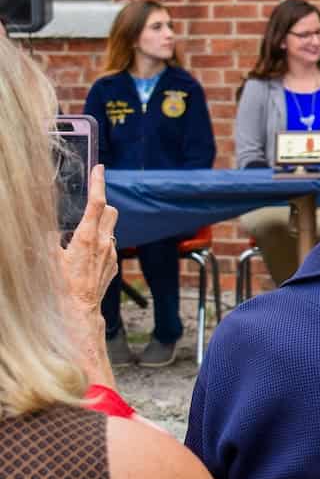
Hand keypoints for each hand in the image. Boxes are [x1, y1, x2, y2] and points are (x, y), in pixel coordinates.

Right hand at [57, 165, 119, 386]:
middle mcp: (103, 242)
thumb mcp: (47, 259)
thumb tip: (46, 228)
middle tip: (90, 201)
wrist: (78, 310)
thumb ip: (47, 239)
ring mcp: (111, 253)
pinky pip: (110, 245)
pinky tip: (86, 253)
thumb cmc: (60, 286)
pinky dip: (100, 241)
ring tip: (82, 232)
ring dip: (100, 223)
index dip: (98, 184)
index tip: (100, 168)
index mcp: (86, 237)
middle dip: (102, 203)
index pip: (96, 203)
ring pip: (112, 228)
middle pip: (110, 211)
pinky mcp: (113, 264)